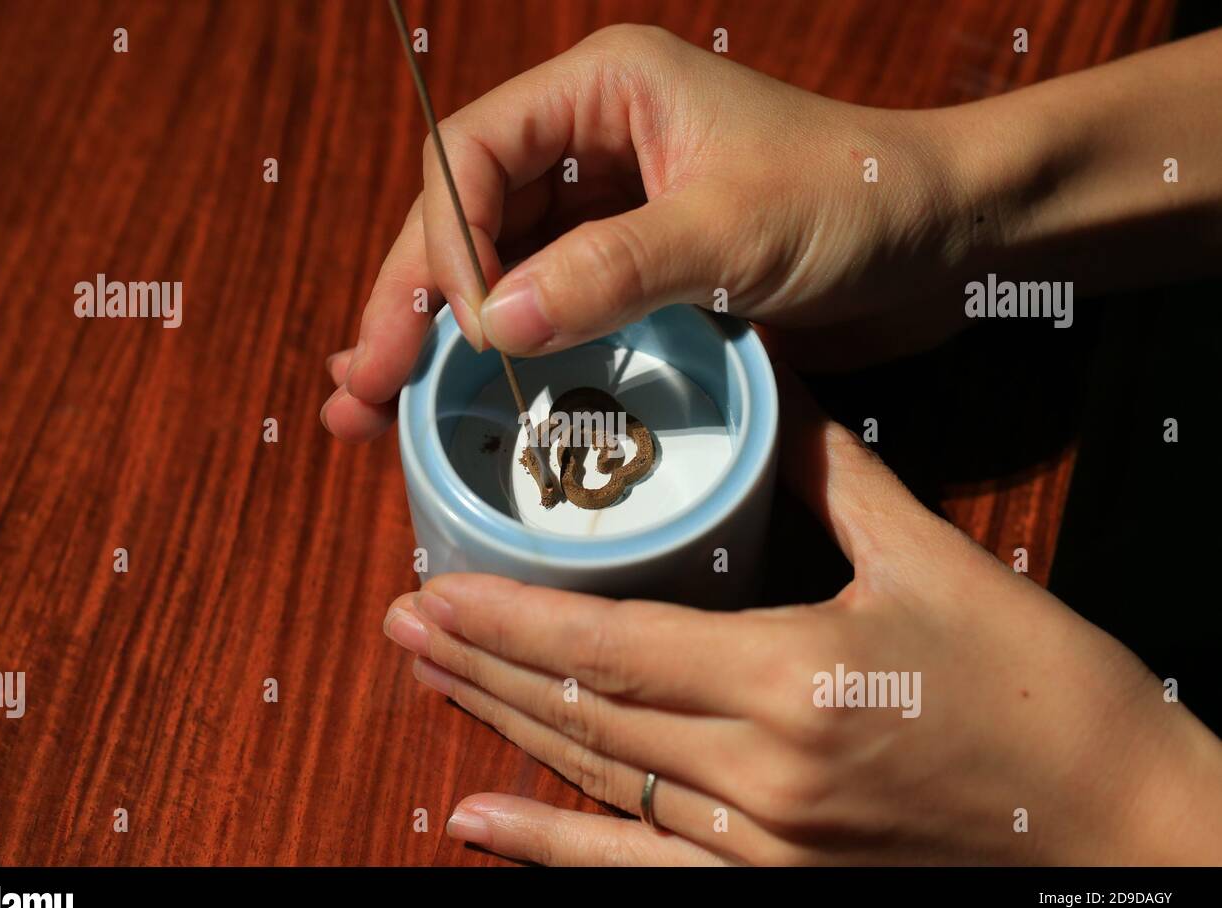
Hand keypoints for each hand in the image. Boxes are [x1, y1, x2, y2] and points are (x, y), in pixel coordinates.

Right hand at [324, 24, 974, 441]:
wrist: (949, 237)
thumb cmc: (861, 195)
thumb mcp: (734, 227)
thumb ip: (611, 269)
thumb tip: (489, 324)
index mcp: (603, 95)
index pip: (472, 157)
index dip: (442, 244)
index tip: (452, 332)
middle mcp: (592, 148)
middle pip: (462, 219)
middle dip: (407, 302)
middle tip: (360, 389)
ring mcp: (611, 216)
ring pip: (493, 273)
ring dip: (434, 339)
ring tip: (373, 411)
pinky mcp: (636, 277)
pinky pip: (547, 312)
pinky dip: (503, 358)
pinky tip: (463, 402)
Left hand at [380, 371, 1221, 864]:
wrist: (1124, 833)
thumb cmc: (1049, 699)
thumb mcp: (939, 567)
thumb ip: (835, 477)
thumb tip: (773, 391)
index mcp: (796, 682)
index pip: (615, 642)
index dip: (514, 615)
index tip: (436, 585)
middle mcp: (762, 777)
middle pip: (587, 708)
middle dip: (484, 661)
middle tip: (402, 619)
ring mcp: (761, 850)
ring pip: (599, 781)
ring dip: (503, 729)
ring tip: (427, 684)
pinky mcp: (774, 893)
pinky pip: (639, 871)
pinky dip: (553, 849)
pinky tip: (479, 824)